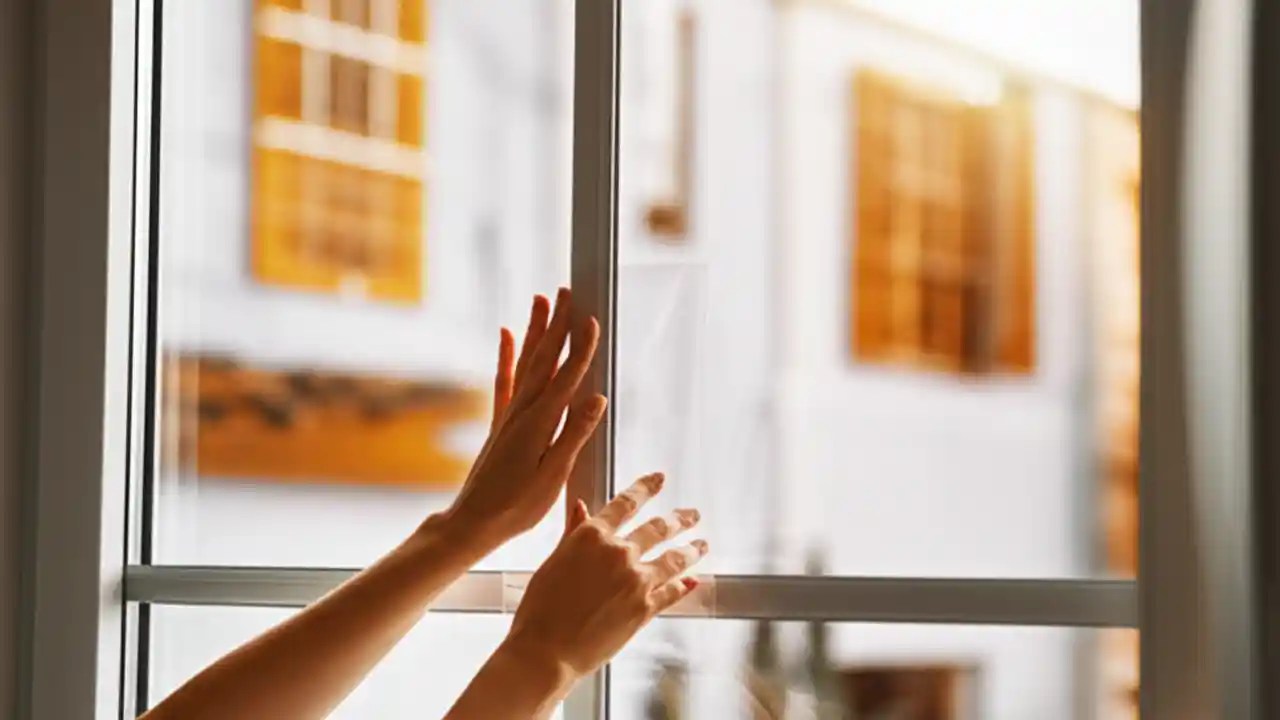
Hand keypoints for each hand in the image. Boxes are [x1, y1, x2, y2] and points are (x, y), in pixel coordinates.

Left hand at [442, 288, 604, 547]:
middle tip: (567, 291)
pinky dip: (506, 355)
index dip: (580, 349)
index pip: (565, 378)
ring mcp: (508, 415)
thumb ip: (574, 434)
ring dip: (535, 329)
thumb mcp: (553, 475)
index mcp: (538, 424)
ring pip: (525, 362)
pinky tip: (506, 334)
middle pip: (543, 359)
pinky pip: (504, 380)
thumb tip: (596, 398)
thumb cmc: (517, 506)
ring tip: (542, 299)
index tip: (592, 320)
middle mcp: (521, 412)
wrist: (472, 521)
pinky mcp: (500, 423)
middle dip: (556, 324)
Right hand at [503, 473, 708, 680]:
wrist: (546, 650)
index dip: (646, 487)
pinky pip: (672, 592)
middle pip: (658, 528)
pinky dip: (685, 585)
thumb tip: (581, 508)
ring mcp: (636, 580)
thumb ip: (572, 533)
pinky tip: (693, 580)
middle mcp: (619, 553)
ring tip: (702, 545)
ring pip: (674, 558)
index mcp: (592, 536)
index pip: (626, 502)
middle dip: (679, 519)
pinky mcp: (645, 609)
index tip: (660, 478)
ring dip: (691, 549)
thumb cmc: (540, 609)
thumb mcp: (553, 561)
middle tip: (692, 515)